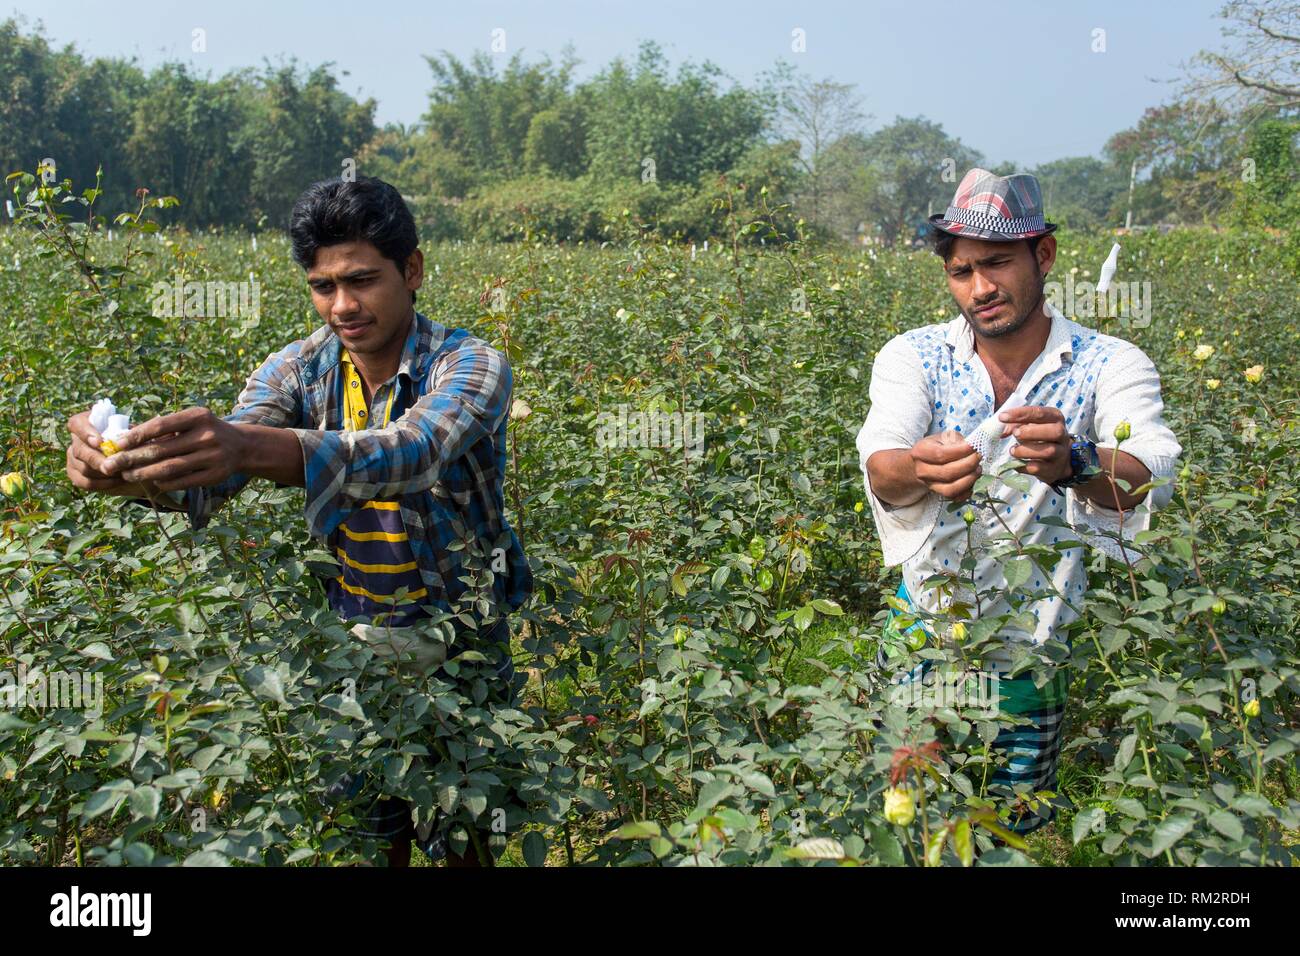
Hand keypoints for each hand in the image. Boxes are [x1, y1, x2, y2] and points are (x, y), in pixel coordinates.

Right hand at [66, 410, 145, 494]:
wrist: (134, 461)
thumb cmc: (134, 442)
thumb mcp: (133, 434)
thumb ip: (127, 434)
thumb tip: (125, 440)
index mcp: (87, 423)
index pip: (76, 423)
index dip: (85, 432)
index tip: (99, 442)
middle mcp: (76, 440)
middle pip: (79, 450)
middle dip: (97, 459)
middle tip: (112, 465)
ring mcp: (73, 457)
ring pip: (82, 467)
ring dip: (103, 473)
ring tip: (122, 472)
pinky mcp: (76, 474)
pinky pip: (84, 482)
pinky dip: (102, 484)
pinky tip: (117, 481)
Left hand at [99, 407, 245, 491]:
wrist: (241, 446)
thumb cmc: (206, 431)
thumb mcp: (190, 421)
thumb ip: (164, 428)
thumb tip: (125, 439)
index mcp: (198, 416)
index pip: (160, 425)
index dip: (136, 435)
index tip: (116, 444)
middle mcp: (207, 435)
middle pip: (161, 449)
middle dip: (132, 458)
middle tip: (112, 465)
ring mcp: (213, 457)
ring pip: (169, 468)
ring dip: (144, 474)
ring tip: (127, 476)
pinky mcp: (215, 475)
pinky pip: (182, 481)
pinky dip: (164, 483)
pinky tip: (152, 482)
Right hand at [909, 429, 981, 501]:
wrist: (924, 463)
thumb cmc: (936, 447)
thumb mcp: (943, 437)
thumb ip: (957, 440)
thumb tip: (974, 445)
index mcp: (920, 452)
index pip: (940, 454)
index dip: (960, 452)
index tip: (974, 446)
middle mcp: (922, 470)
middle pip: (947, 473)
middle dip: (968, 465)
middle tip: (978, 456)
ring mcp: (930, 484)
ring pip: (951, 488)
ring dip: (969, 479)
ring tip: (977, 468)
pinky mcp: (939, 494)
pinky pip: (955, 497)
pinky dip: (968, 491)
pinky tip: (973, 479)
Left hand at [999, 405, 1071, 484]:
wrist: (1057, 460)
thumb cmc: (1039, 437)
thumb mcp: (1030, 426)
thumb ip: (1014, 425)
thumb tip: (1000, 431)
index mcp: (1055, 419)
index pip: (1040, 413)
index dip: (1020, 414)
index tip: (1002, 417)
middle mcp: (1062, 435)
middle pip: (1054, 431)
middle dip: (1031, 432)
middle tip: (1015, 434)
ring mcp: (1060, 453)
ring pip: (1048, 451)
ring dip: (1026, 451)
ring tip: (1013, 450)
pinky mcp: (1054, 469)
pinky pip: (1040, 468)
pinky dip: (1025, 466)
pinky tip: (1017, 463)